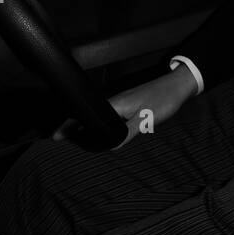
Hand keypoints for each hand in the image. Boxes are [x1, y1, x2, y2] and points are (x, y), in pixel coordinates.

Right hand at [53, 65, 198, 148]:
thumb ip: (127, 134)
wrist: (178, 86)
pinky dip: (102, 125)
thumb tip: (110, 148)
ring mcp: (122, 103)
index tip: (55, 137)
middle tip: (63, 143)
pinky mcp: (130, 105)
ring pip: (99, 117)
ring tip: (77, 141)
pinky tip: (103, 134)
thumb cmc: (163, 100)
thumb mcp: (145, 119)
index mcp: (115, 104)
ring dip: (88, 127)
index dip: (69, 125)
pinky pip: (109, 116)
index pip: (86, 115)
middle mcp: (115, 102)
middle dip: (74, 128)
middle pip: (89, 116)